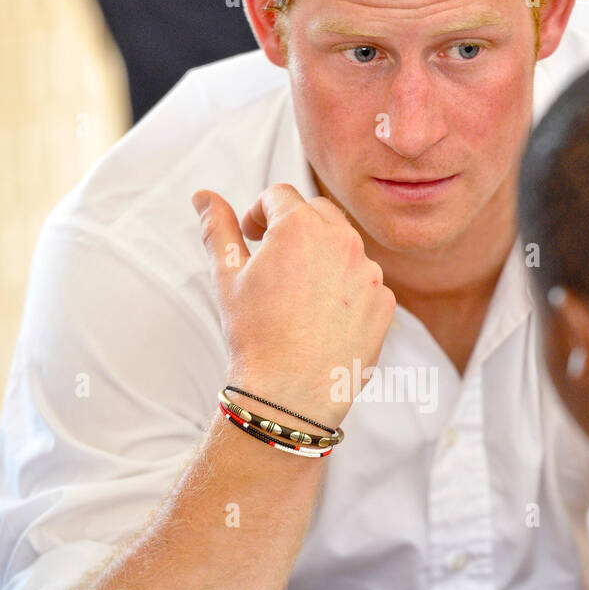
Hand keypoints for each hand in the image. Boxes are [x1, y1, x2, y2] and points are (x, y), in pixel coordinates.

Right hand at [193, 184, 395, 425]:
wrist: (290, 394)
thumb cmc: (255, 334)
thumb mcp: (227, 277)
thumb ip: (218, 228)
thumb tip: (203, 196)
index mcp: (301, 226)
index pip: (280, 195)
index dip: (259, 212)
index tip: (251, 235)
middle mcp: (343, 241)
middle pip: (318, 213)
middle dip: (295, 227)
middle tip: (275, 259)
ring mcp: (370, 273)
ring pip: (345, 248)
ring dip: (323, 258)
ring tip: (299, 295)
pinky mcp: (385, 303)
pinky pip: (364, 283)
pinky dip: (346, 290)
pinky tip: (323, 318)